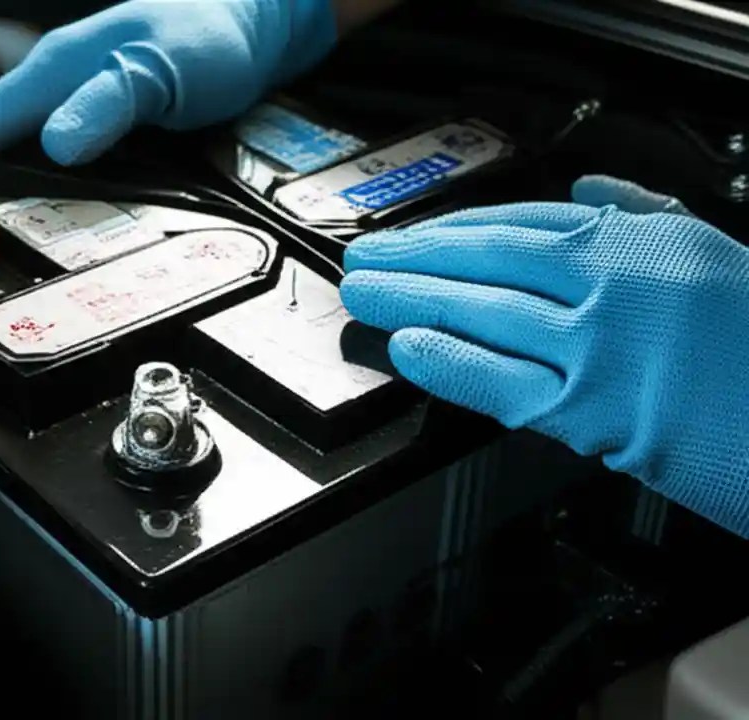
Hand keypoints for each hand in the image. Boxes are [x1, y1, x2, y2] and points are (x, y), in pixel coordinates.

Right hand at [0, 0, 337, 166]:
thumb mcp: (156, 70)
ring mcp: (78, 107)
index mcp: (56, 67)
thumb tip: (54, 145)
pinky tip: (49, 225)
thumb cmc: (208, 37)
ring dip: (6, 198)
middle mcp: (58, 87)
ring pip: (25, 157)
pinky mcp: (103, 127)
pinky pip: (60, 164)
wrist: (255, 27)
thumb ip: (106, 104)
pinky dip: (46, 194)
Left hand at [340, 176, 748, 536]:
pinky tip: (408, 345)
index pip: (523, 224)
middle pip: (488, 259)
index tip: (415, 235)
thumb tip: (582, 202)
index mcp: (646, 243)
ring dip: (411, 299)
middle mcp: (618, 285)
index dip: (456, 231)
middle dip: (416, 257)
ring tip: (366, 293)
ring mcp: (602, 348)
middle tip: (365, 257)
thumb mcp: (716, 259)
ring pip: (482, 310)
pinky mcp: (596, 413)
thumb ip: (643, 223)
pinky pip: (502, 380)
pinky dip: (448, 361)